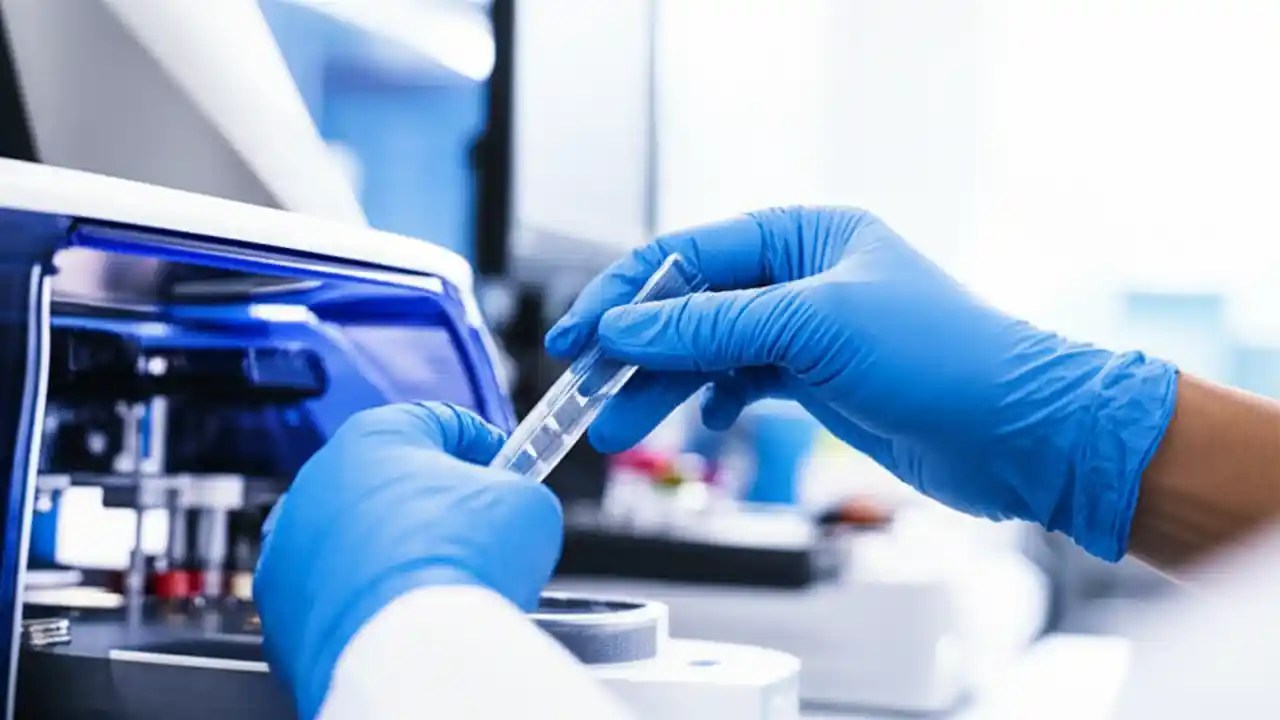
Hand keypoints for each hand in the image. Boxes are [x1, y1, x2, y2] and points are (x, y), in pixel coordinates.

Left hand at [254, 403, 562, 718]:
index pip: (439, 422)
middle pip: (393, 478)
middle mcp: (320, 479)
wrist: (408, 650)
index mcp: (376, 435)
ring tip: (441, 582)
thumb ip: (516, 488)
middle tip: (480, 532)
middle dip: (436, 502)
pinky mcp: (282, 600)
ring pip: (359, 533)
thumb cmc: (462, 563)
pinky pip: (335, 586)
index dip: (482, 444)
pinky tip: (403, 613)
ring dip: (397, 548)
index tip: (505, 468)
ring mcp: (293, 540)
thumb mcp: (527, 503)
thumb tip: (510, 504)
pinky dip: (367, 595)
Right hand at [547, 206, 1176, 560]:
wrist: (1020, 436)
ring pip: (710, 352)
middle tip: (587, 395)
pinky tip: (702, 422)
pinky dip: (714, 401)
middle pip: (691, 307)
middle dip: (636, 352)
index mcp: (804, 234)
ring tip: (621, 428)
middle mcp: (802, 276)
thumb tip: (627, 328)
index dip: (625, 296)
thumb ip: (712, 325)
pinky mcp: (818, 379)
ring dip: (664, 389)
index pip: (688, 255)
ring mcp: (809, 330)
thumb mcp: (815, 327)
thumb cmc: (945, 359)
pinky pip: (742, 382)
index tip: (581, 338)